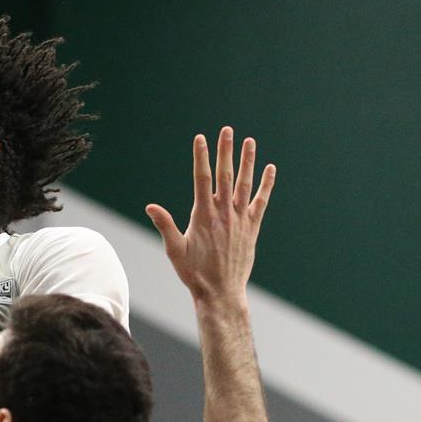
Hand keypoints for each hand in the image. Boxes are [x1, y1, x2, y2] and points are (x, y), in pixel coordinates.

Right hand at [146, 127, 274, 302]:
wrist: (220, 291)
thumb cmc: (194, 273)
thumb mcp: (174, 249)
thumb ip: (165, 225)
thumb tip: (150, 206)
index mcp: (203, 215)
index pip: (201, 178)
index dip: (201, 156)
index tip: (200, 138)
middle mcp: (223, 213)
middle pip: (224, 175)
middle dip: (225, 151)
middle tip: (227, 130)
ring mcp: (240, 219)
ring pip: (245, 183)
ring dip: (247, 161)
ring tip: (249, 141)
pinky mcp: (252, 227)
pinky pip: (261, 201)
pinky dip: (266, 185)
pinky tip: (270, 169)